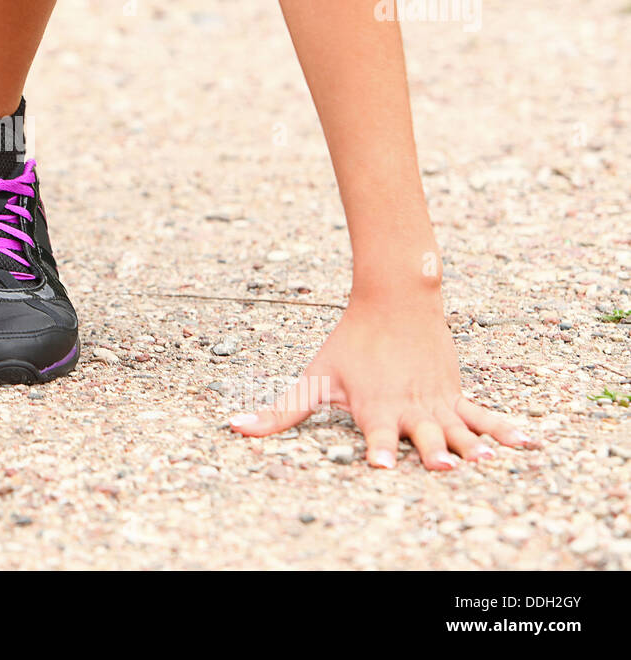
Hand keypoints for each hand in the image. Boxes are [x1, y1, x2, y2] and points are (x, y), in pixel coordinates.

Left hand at [228, 293, 537, 469]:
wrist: (393, 300)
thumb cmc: (349, 345)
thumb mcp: (313, 378)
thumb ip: (278, 413)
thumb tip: (234, 428)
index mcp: (374, 407)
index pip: (372, 435)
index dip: (374, 451)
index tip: (376, 465)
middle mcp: (407, 409)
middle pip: (421, 437)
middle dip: (431, 452)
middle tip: (442, 465)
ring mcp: (436, 403)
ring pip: (458, 430)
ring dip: (471, 446)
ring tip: (481, 461)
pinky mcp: (456, 396)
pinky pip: (486, 417)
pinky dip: (508, 432)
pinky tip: (531, 445)